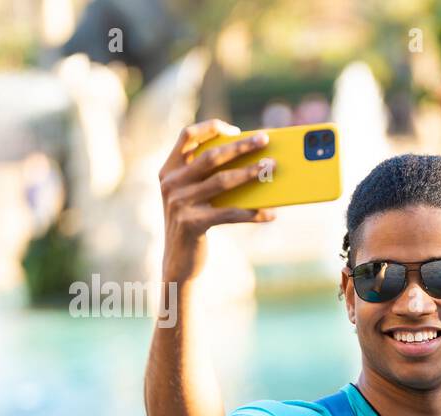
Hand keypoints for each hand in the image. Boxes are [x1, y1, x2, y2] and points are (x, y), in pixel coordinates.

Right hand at [159, 119, 274, 283]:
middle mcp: (171, 183)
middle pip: (210, 156)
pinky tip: (271, 214)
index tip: (236, 130)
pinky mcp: (192, 223)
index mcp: (169, 170)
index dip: (211, 128)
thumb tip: (253, 161)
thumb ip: (208, 177)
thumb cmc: (194, 222)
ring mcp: (179, 203)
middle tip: (266, 140)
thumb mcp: (194, 196)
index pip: (187, 136)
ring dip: (251, 173)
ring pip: (222, 181)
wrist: (178, 261)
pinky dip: (253, 214)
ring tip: (272, 168)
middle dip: (241, 146)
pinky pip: (229, 214)